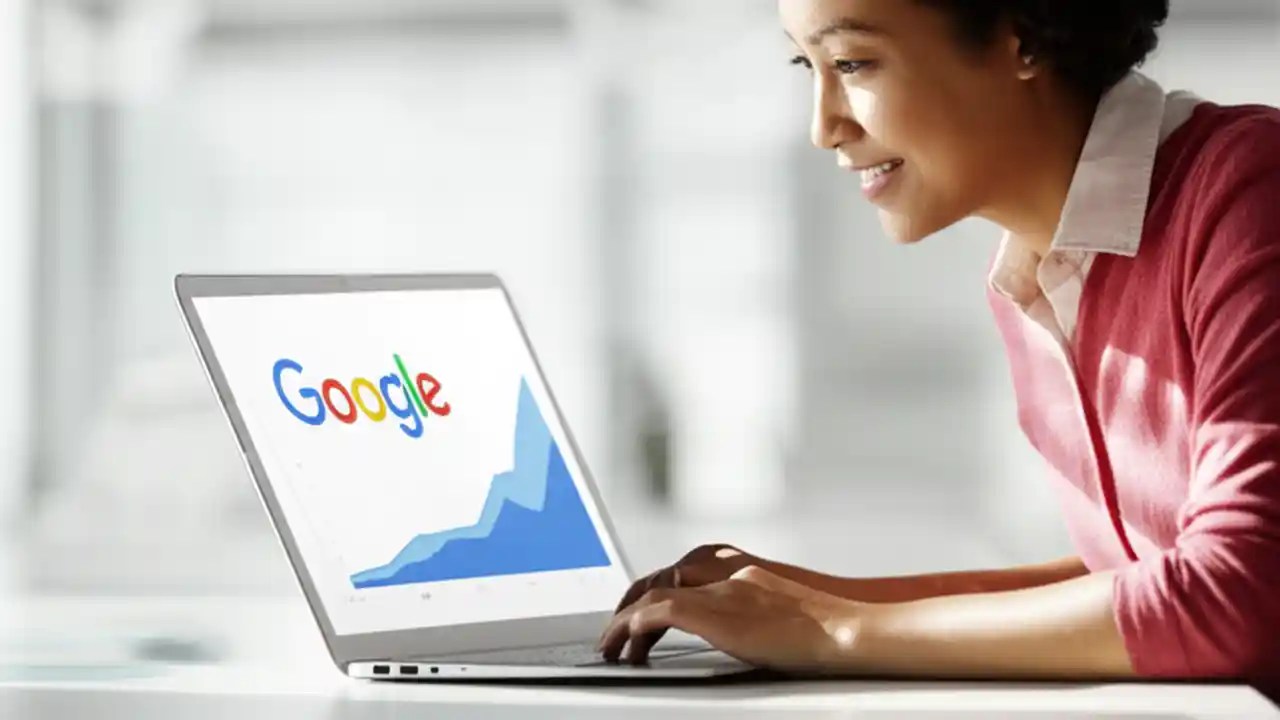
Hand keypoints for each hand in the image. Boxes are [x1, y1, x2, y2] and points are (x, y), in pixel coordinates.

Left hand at [599, 565, 865, 670]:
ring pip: (652, 594)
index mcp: (745, 568)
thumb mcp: (787, 612)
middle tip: (616, 630)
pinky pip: (657, 612)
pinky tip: (627, 648)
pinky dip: (634, 627)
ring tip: (612, 646)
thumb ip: (757, 613)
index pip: (686, 569)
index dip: (659, 589)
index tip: (644, 611)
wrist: (848, 629)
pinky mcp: (716, 613)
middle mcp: (729, 571)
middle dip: (633, 602)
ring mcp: (720, 589)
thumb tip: (746, 634)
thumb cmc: (830, 629)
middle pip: (663, 577)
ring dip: (625, 620)